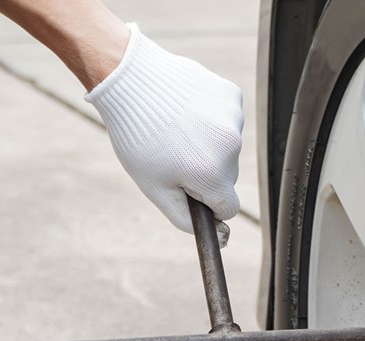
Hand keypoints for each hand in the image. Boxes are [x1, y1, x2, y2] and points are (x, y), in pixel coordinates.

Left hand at [85, 24, 241, 245]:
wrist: (130, 79)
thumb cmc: (138, 136)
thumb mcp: (155, 188)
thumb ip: (185, 219)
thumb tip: (220, 236)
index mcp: (212, 174)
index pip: (228, 208)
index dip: (206, 202)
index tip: (188, 186)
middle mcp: (230, 147)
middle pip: (228, 176)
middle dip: (206, 171)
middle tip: (174, 152)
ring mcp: (234, 119)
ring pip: (228, 147)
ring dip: (208, 143)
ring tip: (177, 128)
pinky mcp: (232, 96)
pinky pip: (229, 119)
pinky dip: (212, 118)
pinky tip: (188, 109)